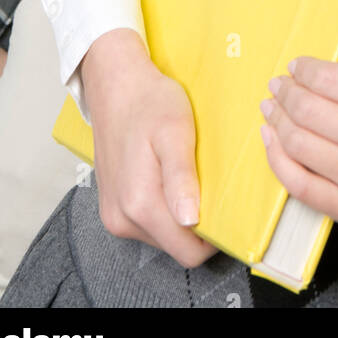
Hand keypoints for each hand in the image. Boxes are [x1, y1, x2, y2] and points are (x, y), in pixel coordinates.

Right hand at [81, 29, 217, 267]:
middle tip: (208, 185)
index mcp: (139, 204)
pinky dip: (164, 207)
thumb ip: (181, 177)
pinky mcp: (112, 207)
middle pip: (175, 246)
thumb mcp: (175, 132)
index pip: (187, 252)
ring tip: (187, 177)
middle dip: (197, 224)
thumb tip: (189, 219)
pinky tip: (168, 178)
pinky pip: (147, 223)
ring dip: (180, 215)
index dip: (213, 237)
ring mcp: (114, 215)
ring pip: (161, 235)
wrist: (116, 86)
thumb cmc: (148, 102)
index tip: (226, 210)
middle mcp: (122, 219)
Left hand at [259, 35, 337, 226]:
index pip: (331, 80)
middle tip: (279, 85)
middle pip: (309, 112)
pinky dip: (276, 158)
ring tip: (272, 106)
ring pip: (299, 145)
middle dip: (286, 93)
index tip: (296, 66)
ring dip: (277, 120)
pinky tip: (270, 136)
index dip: (305, 70)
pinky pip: (299, 185)